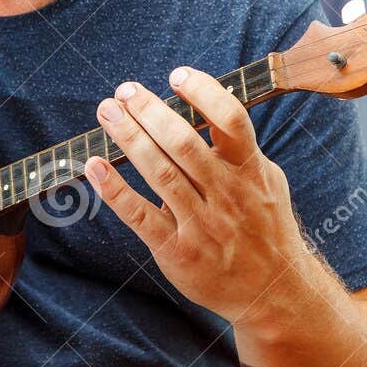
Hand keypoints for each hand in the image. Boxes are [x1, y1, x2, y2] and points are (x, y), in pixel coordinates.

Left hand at [84, 67, 306, 325]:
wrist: (272, 291)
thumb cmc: (264, 228)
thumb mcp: (266, 182)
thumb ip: (240, 149)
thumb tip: (208, 108)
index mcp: (251, 172)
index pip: (230, 121)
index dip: (203, 93)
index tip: (177, 75)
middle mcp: (227, 195)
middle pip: (184, 143)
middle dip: (150, 111)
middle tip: (125, 91)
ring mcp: (202, 224)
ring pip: (159, 173)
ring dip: (129, 138)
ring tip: (107, 112)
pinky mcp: (177, 251)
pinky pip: (139, 215)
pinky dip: (114, 189)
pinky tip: (94, 165)